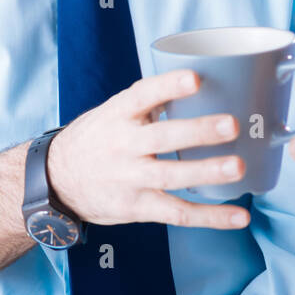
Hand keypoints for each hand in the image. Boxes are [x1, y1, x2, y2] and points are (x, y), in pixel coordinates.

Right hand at [47, 69, 250, 229]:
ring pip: (172, 176)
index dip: (168, 86)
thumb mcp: (114, 112)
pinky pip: (177, 213)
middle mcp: (123, 146)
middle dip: (198, 131)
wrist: (56, 180)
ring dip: (207, 172)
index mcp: (118, 114)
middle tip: (232, 124)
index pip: (143, 95)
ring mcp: (130, 179)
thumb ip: (152, 101)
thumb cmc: (98, 138)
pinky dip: (210, 217)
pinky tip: (239, 216)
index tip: (195, 78)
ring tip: (238, 167)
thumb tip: (204, 81)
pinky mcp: (137, 207)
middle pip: (162, 137)